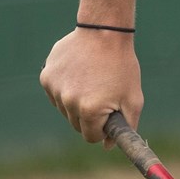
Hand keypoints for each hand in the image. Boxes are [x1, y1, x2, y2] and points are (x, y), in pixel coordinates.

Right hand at [40, 27, 143, 146]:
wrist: (105, 32)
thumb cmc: (122, 66)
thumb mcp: (133, 99)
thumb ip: (125, 127)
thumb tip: (107, 146)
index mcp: (90, 110)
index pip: (91, 137)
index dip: (102, 128)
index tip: (108, 114)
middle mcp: (69, 102)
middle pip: (76, 124)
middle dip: (89, 115)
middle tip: (101, 94)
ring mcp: (55, 88)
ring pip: (65, 109)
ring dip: (76, 101)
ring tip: (91, 79)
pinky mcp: (46, 76)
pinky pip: (56, 93)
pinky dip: (65, 87)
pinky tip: (79, 72)